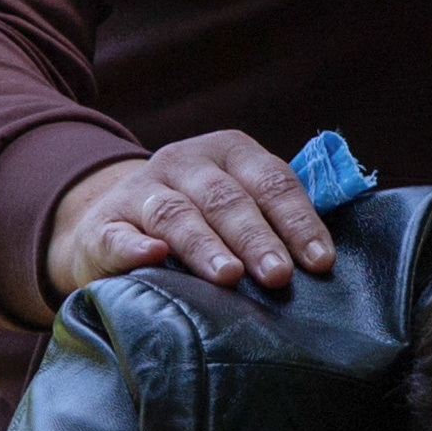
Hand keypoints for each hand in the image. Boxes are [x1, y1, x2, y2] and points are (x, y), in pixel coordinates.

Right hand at [45, 131, 335, 301]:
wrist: (111, 222)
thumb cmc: (199, 222)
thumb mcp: (237, 204)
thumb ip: (277, 219)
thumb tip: (328, 259)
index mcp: (228, 154)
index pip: (272, 182)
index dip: (298, 221)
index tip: (320, 262)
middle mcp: (184, 163)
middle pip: (226, 198)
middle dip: (256, 237)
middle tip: (278, 276)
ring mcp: (141, 191)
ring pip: (176, 214)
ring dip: (205, 245)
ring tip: (230, 277)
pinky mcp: (104, 225)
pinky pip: (117, 234)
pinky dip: (134, 246)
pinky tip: (151, 257)